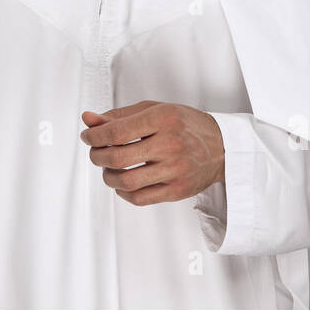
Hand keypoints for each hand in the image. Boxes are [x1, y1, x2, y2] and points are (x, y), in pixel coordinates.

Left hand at [80, 100, 224, 205]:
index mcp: (163, 119)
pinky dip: (123, 192)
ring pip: (126, 181)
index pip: (117, 131)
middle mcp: (170, 144)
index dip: (94, 135)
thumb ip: (119, 116)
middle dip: (97, 156)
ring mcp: (174, 170)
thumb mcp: (154, 110)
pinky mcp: (177, 191)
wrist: (221, 147)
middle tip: (95, 152)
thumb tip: (88, 119)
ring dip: (108, 176)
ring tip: (108, 168)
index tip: (88, 136)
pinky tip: (123, 183)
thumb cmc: (184, 125)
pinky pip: (140, 198)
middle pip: (118, 158)